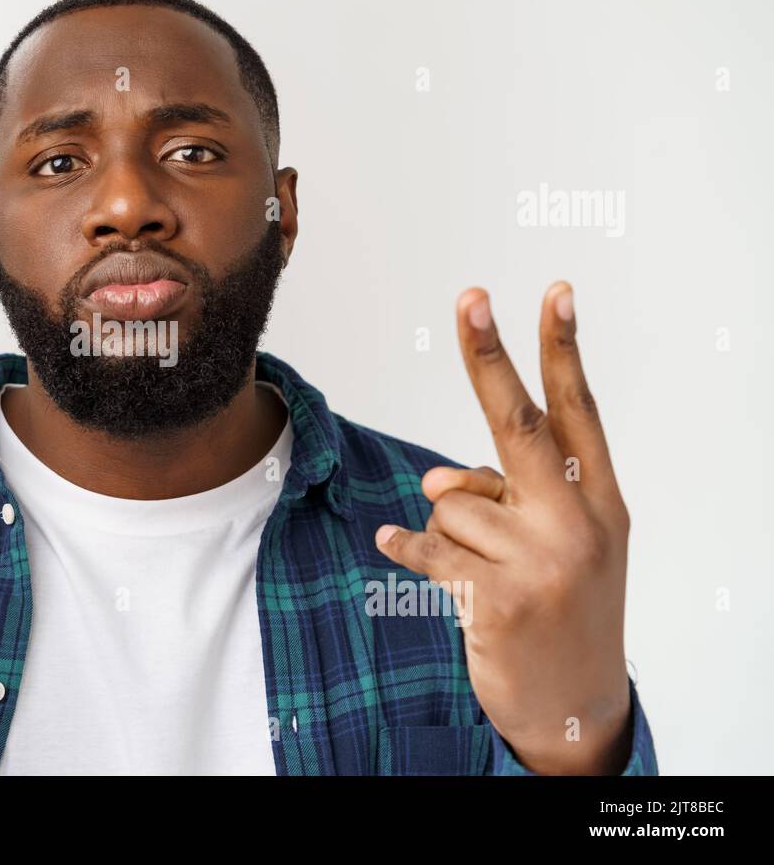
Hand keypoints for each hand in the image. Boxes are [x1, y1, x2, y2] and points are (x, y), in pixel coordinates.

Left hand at [375, 282, 633, 774]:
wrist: (576, 705)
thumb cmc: (563, 604)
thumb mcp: (556, 546)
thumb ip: (502, 495)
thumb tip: (433, 478)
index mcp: (599, 501)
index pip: (578, 411)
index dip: (563, 349)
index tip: (554, 291)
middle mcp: (577, 525)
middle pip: (517, 424)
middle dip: (488, 355)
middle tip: (470, 296)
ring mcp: (541, 564)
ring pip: (450, 501)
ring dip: (450, 532)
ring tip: (486, 573)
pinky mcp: (497, 601)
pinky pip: (425, 546)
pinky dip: (407, 550)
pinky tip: (398, 554)